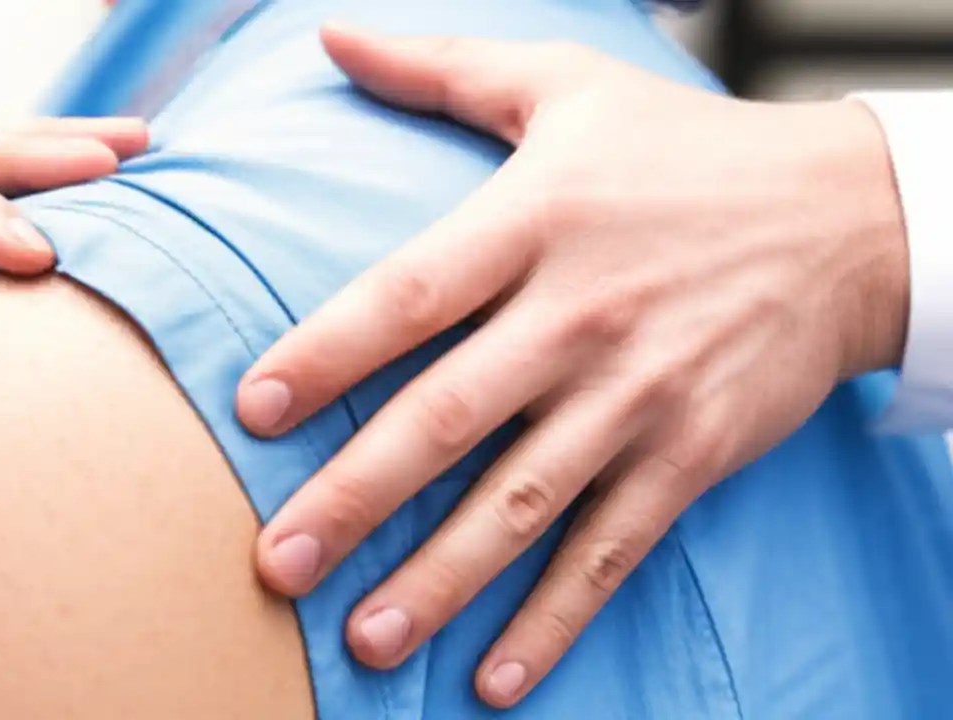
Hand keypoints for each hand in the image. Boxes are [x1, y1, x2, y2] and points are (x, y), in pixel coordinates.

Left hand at [238, 27, 908, 706]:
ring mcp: (638, 396)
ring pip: (523, 503)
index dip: (328, 353)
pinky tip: (497, 678)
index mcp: (535, 223)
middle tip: (277, 565)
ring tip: (367, 640)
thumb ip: (440, 68)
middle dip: (356, 498)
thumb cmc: (682, 153)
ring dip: (442, 579)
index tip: (253, 411)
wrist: (847, 217)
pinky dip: (555, 617)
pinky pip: (611, 550)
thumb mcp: (565, 89)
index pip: (409, 294)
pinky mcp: (689, 454)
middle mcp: (580, 316)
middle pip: (449, 419)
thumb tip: (329, 34)